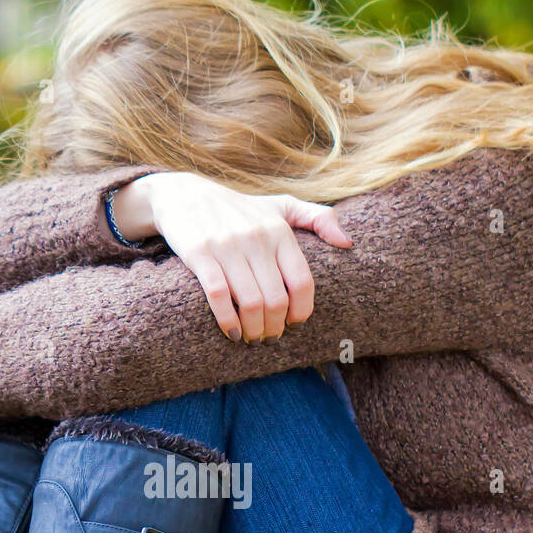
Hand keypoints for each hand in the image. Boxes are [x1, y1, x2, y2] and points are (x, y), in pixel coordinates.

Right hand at [109, 172, 352, 342]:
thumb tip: (348, 244)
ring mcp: (227, 246)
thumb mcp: (280, 206)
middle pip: (276, 300)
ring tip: (252, 338)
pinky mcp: (200, 254)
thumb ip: (318, 218)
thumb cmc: (239, 209)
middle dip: (275, 329)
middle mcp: (256, 238)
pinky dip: (227, 321)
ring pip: (250, 303)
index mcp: (279, 231)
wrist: (184, 194)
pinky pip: (218, 296)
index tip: (293, 324)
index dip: (301, 312)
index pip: (302, 282)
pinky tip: (232, 333)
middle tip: (270, 338)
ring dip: (253, 330)